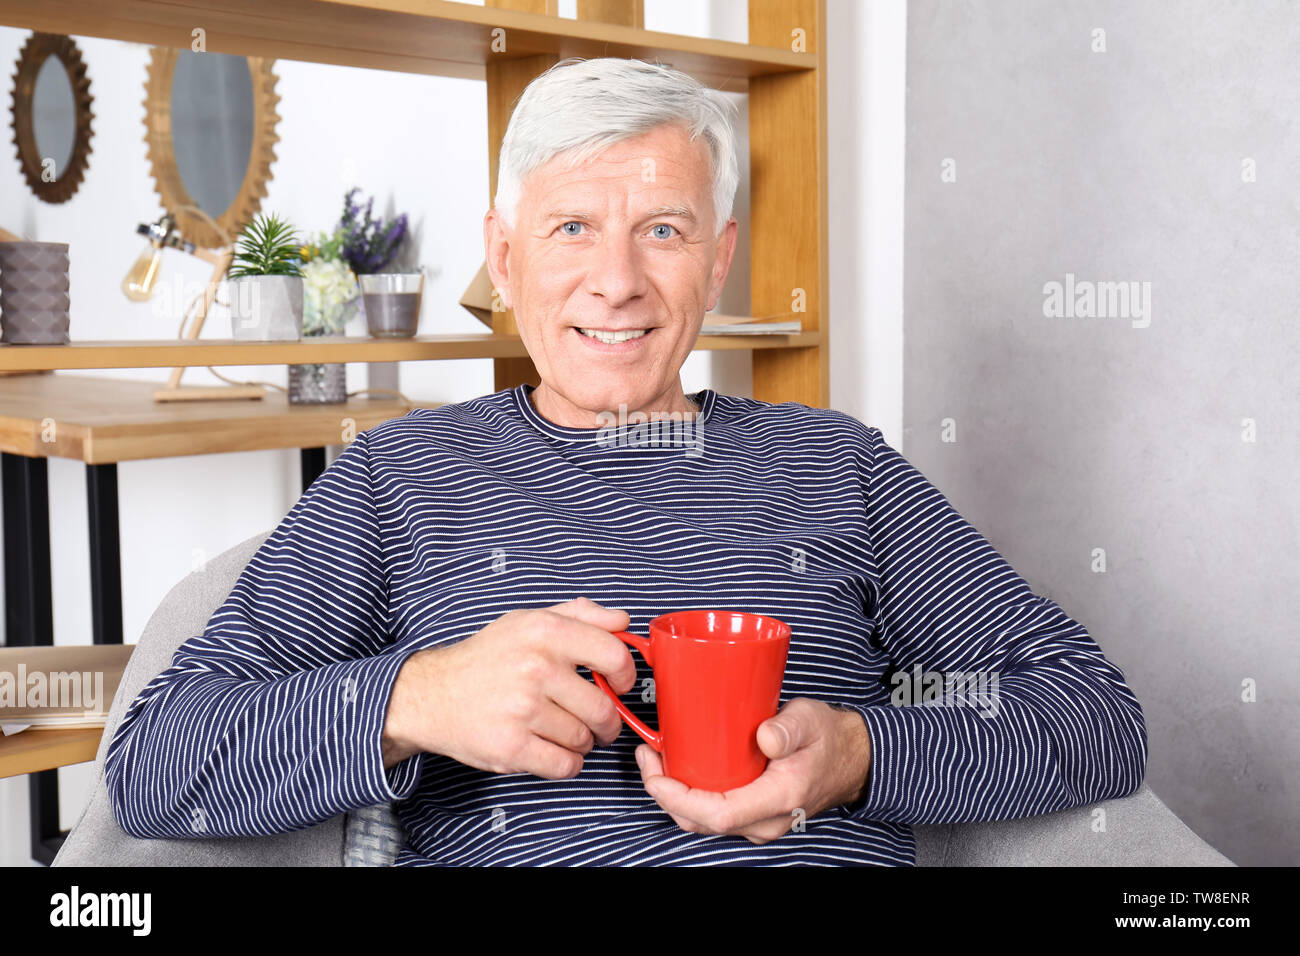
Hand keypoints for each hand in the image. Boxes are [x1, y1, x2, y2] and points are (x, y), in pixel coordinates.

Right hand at [381, 597, 636, 776]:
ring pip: (584, 739)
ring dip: (582, 742)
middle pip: (602, 708)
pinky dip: (567, 763)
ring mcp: (522, 709)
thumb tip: (623, 621)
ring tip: (564, 731)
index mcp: (545, 631)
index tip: (620, 685)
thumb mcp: (529, 621)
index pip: (613, 655)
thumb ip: (581, 615)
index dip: (625, 675)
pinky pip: (564, 765)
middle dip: (607, 721)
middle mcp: (535, 667)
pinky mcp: (511, 747)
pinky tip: (552, 750)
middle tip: (597, 721)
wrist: (432, 694)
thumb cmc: (487, 658)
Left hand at [636, 698, 870, 843]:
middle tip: (648, 754)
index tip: (655, 773)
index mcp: (778, 798)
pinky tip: (677, 767)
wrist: (851, 757)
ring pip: (704, 821)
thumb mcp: (810, 721)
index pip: (718, 814)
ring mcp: (759, 821)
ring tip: (656, 757)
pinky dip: (689, 795)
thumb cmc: (828, 738)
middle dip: (665, 793)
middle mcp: (766, 820)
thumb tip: (764, 736)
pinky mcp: (753, 813)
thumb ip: (788, 728)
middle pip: (702, 822)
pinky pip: (713, 812)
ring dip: (674, 794)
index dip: (679, 798)